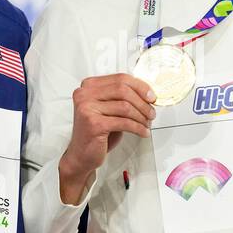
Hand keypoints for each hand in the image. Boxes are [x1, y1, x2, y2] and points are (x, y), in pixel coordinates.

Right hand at [58, 73, 156, 203]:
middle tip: (151, 112)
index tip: (151, 96)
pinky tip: (142, 132)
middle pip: (123, 90)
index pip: (120, 78)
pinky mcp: (94, 124)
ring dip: (141, 116)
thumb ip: (121, 98)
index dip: (140, 86)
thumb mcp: (108, 109)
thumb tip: (147, 94)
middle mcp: (85, 95)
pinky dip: (138, 128)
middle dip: (142, 102)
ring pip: (125, 107)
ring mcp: (88, 108)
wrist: (81, 154)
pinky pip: (124, 123)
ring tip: (146, 123)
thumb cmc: (96, 132)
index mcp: (89, 86)